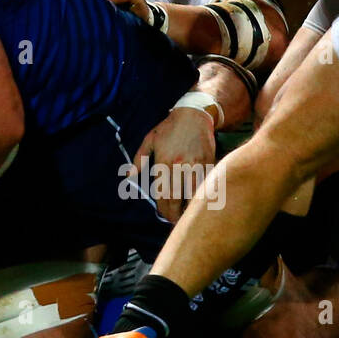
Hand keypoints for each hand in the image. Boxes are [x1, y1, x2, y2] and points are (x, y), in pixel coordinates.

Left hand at [129, 106, 216, 224]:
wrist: (193, 114)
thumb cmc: (169, 128)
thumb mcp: (149, 139)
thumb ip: (139, 159)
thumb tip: (130, 176)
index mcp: (162, 162)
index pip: (162, 193)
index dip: (163, 208)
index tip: (164, 214)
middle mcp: (178, 166)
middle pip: (176, 198)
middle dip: (175, 213)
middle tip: (175, 222)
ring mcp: (195, 165)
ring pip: (192, 194)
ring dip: (190, 208)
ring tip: (187, 217)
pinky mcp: (208, 163)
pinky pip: (206, 185)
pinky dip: (202, 196)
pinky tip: (200, 203)